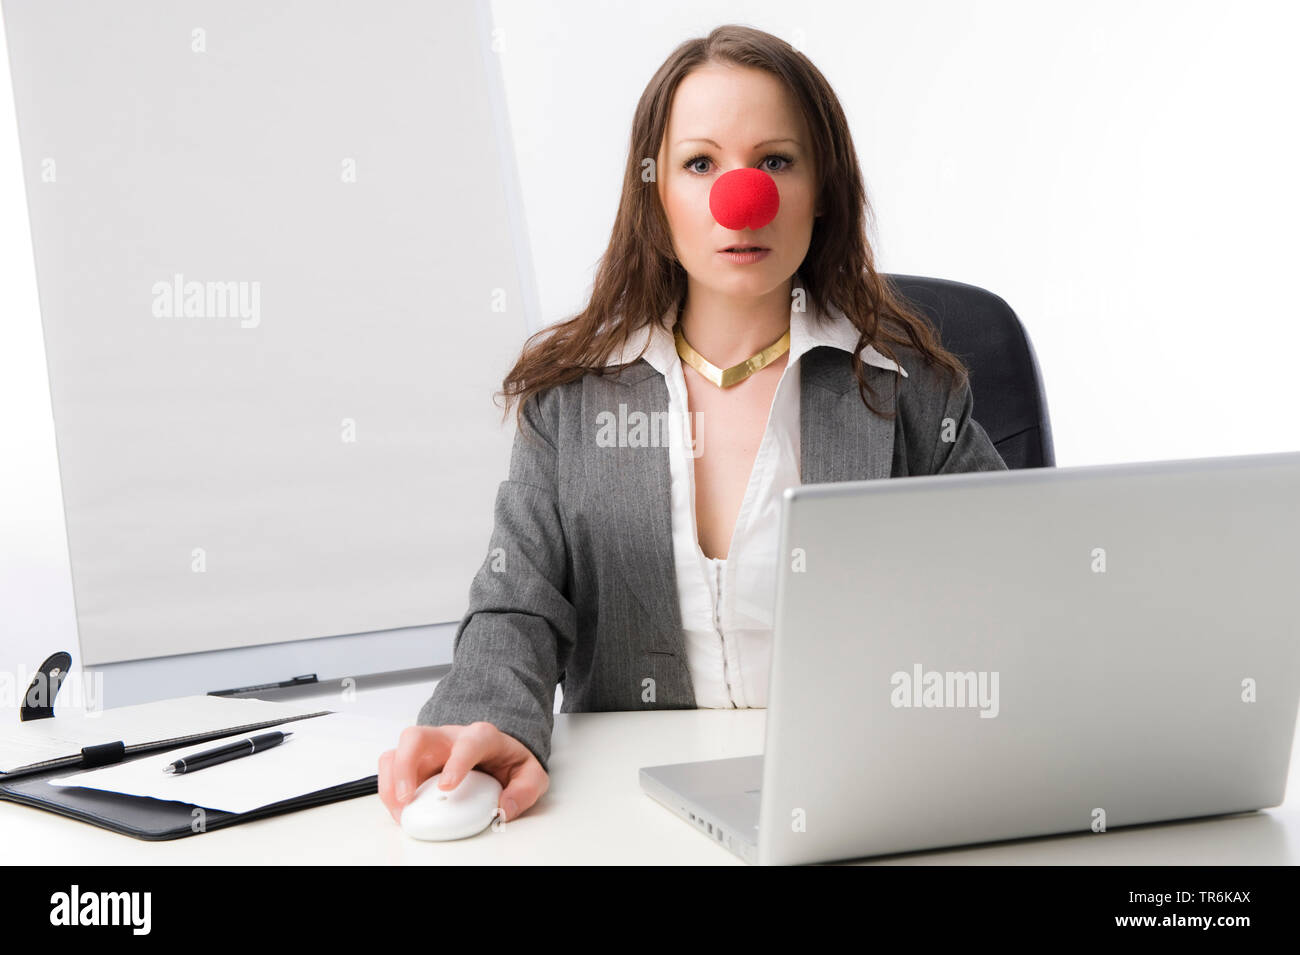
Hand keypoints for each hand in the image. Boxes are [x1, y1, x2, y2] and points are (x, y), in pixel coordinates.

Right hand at [378, 721, 548, 824]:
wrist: (497, 753)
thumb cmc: (509, 761)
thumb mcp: (531, 774)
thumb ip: (524, 790)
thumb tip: (504, 808)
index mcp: (481, 738)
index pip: (467, 743)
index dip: (455, 763)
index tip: (446, 787)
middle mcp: (449, 738)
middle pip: (417, 736)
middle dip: (405, 765)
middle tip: (406, 796)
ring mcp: (428, 749)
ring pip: (397, 751)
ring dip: (391, 781)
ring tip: (400, 809)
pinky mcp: (415, 763)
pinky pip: (392, 768)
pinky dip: (389, 790)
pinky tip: (400, 809)